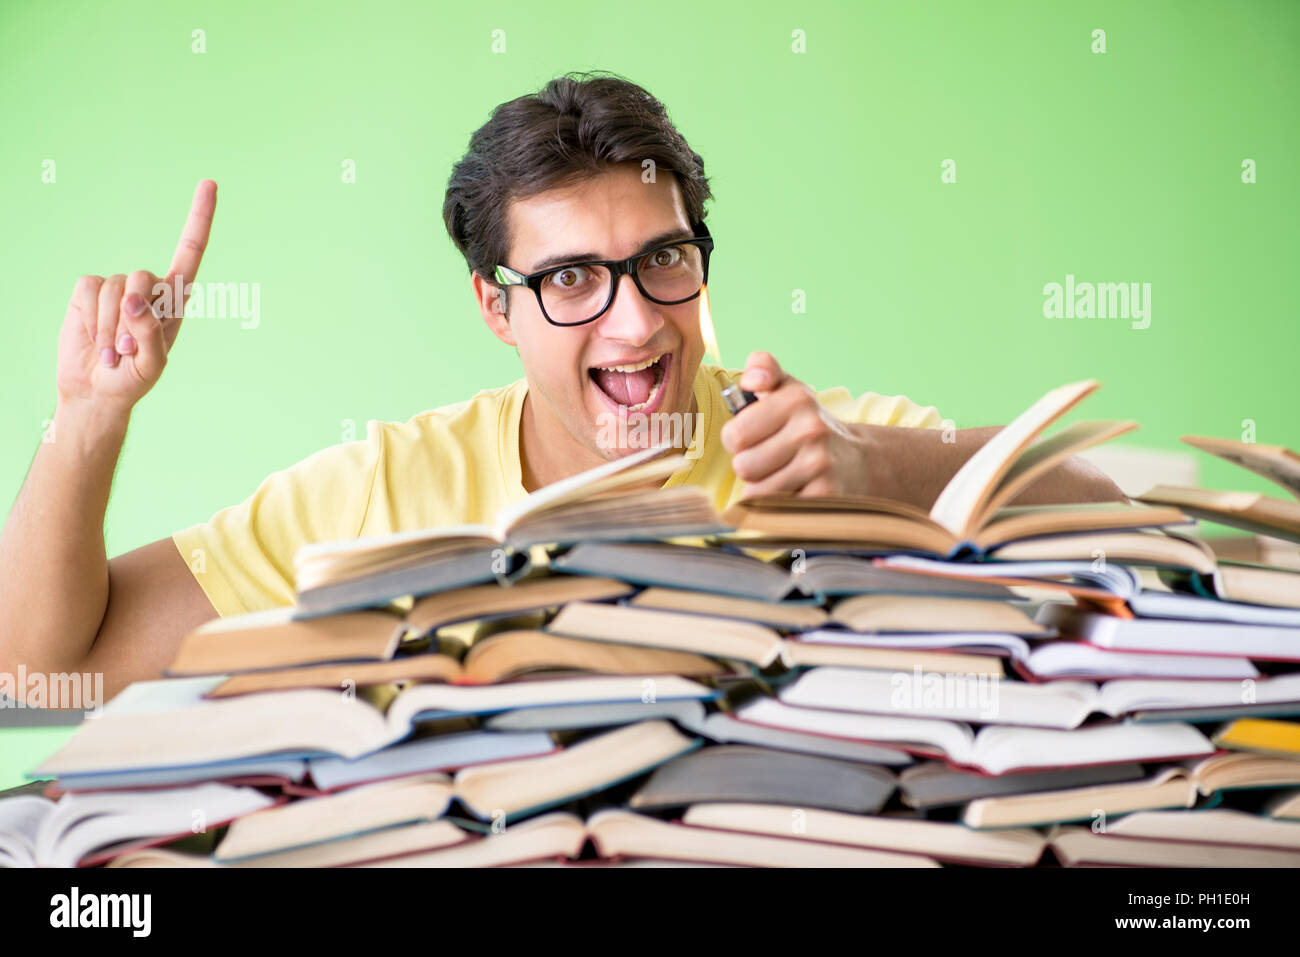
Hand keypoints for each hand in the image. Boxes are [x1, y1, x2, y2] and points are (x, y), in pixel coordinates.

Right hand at [55, 180, 216, 417]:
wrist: (98, 389)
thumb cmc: (134, 378)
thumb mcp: (153, 363)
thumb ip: (150, 332)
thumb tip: (134, 300)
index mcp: (175, 298)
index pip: (191, 250)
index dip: (200, 218)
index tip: (210, 183)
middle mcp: (147, 286)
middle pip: (142, 276)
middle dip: (133, 316)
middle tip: (130, 350)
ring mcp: (116, 287)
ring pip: (114, 288)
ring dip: (111, 328)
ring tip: (115, 352)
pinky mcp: (87, 291)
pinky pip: (89, 291)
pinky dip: (93, 322)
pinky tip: (97, 342)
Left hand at [720, 351, 880, 497]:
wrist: (862, 461)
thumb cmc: (810, 425)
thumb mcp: (789, 390)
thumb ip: (763, 369)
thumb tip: (751, 379)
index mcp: (796, 399)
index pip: (734, 435)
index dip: (738, 441)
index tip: (755, 437)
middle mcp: (811, 429)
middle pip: (743, 467)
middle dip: (750, 467)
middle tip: (772, 459)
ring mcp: (821, 465)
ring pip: (757, 493)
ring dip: (764, 489)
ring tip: (785, 476)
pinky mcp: (826, 496)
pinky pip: (777, 511)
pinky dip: (780, 507)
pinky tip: (798, 491)